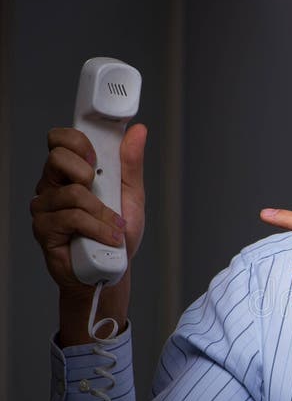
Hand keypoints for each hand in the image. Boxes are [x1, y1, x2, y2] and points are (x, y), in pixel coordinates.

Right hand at [31, 124, 146, 295]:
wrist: (113, 270)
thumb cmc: (118, 233)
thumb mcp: (131, 194)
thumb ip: (131, 163)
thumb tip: (139, 131)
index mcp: (70, 172)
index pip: (59, 140)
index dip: (77, 141)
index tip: (96, 158)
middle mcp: (52, 186)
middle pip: (56, 157)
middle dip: (86, 172)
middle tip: (100, 190)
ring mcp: (45, 208)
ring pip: (72, 193)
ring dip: (103, 213)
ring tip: (114, 227)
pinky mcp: (44, 229)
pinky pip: (71, 218)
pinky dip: (98, 228)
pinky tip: (107, 238)